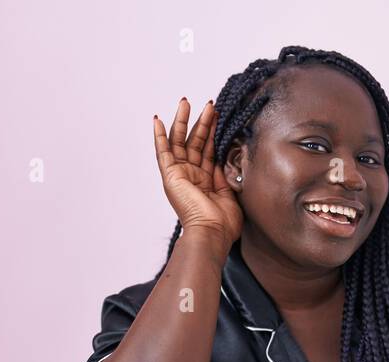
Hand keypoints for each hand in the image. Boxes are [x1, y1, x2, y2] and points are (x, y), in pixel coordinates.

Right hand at [152, 98, 242, 252]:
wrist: (212, 233)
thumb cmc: (223, 224)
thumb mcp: (230, 195)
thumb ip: (226, 176)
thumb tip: (225, 159)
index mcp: (205, 182)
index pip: (207, 151)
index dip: (212, 133)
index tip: (217, 116)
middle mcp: (191, 177)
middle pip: (194, 142)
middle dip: (201, 122)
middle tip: (207, 104)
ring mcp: (180, 176)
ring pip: (180, 142)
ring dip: (182, 121)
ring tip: (186, 101)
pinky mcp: (170, 176)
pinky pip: (163, 153)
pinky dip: (160, 136)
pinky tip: (158, 121)